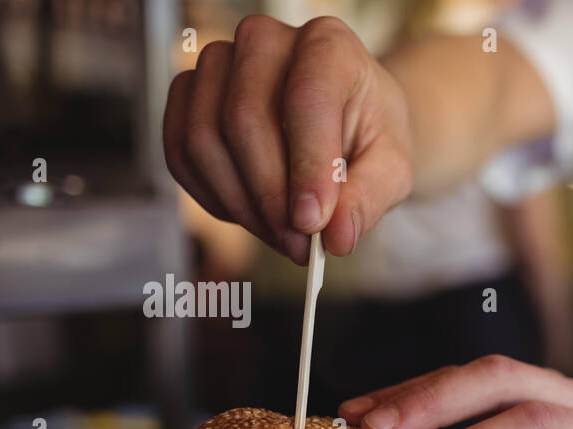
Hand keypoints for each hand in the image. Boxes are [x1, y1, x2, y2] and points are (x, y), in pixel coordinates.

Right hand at [163, 15, 412, 262]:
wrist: (345, 123)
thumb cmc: (369, 139)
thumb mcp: (392, 170)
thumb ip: (369, 200)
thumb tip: (336, 236)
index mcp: (327, 44)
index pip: (305, 98)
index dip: (306, 166)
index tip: (313, 223)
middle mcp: (265, 40)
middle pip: (243, 119)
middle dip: (269, 196)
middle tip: (298, 244)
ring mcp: (220, 63)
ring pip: (203, 136)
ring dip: (240, 203)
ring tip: (282, 237)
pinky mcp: (189, 95)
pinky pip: (180, 151)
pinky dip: (213, 197)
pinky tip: (251, 217)